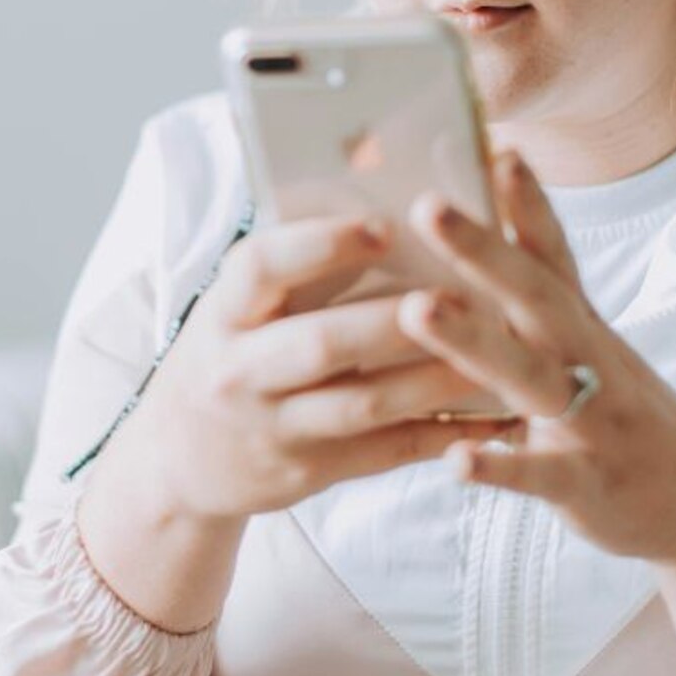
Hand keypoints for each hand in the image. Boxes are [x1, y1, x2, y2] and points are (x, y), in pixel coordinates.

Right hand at [103, 212, 516, 524]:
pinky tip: (495, 418)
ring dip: (436, 377)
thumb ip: (292, 268)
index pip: (261, 267)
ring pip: (365, 404)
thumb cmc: (225, 356)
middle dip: (398, 320)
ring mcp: (273, 428)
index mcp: (222, 312)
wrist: (176, 461)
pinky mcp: (307, 473)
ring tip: (499, 349)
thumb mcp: (233, 308)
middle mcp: (239, 371)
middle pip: (323, 343)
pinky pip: (385, 453)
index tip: (382, 225)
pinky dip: (443, 435)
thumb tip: (382, 202)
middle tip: (467, 292)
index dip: (321, 245)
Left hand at [399, 149, 675, 567]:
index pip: (553, 253)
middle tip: (427, 204)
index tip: (496, 145)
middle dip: (482, 249)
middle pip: (536, 297)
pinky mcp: (590, 488)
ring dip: (473, 342)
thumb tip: (462, 247)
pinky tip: (456, 459)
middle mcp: (592, 362)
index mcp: (581, 326)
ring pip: (531, 377)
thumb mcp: (582, 353)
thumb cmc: (618, 415)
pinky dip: (501, 467)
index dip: (526, 201)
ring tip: (418, 308)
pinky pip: (542, 475)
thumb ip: (527, 308)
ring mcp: (595, 423)